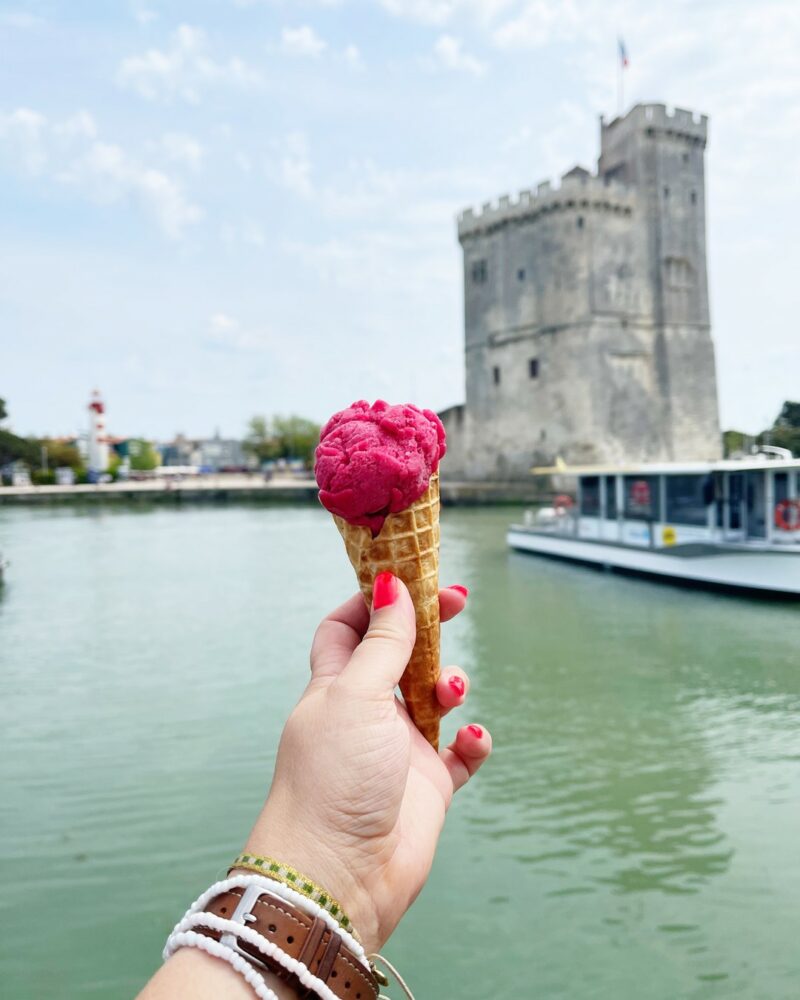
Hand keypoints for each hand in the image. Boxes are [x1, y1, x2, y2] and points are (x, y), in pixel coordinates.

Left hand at [242, 576, 491, 952]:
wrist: (339, 875)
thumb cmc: (332, 779)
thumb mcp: (355, 695)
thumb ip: (382, 642)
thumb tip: (392, 585)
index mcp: (336, 685)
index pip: (350, 627)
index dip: (376, 599)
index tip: (410, 577)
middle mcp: (365, 713)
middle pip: (401, 653)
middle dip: (429, 626)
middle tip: (458, 600)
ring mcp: (397, 750)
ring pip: (434, 698)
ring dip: (450, 683)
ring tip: (451, 691)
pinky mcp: (427, 787)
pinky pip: (461, 753)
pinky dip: (473, 741)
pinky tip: (471, 740)